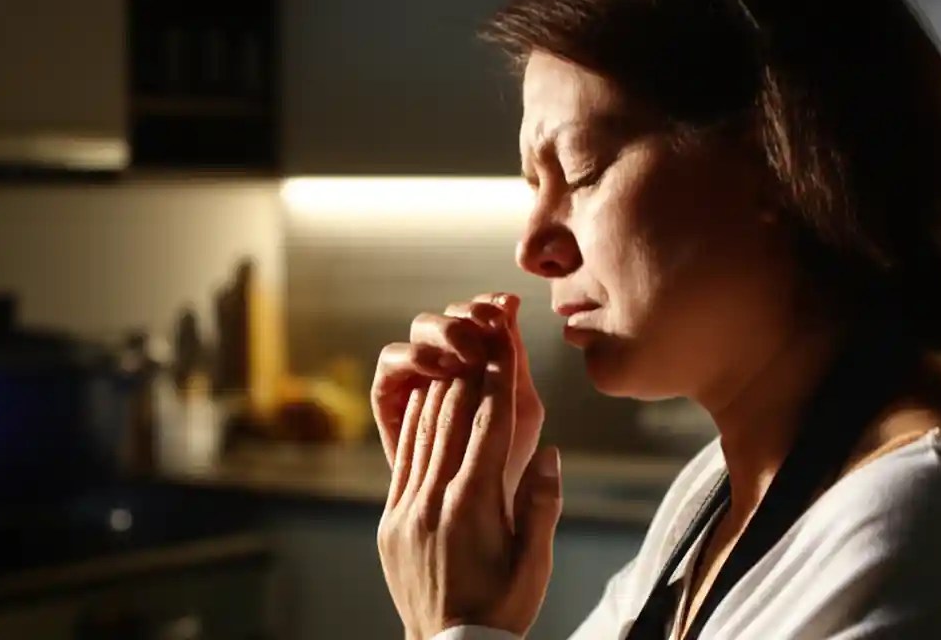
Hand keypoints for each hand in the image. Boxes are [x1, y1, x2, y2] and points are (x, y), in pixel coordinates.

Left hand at [377, 314, 562, 638]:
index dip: (499, 378)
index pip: (490, 426)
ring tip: (459, 354)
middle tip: (484, 331)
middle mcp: (433, 500)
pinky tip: (428, 401)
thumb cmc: (502, 610)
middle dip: (471, 369)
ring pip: (424, 432)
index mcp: (472, 507)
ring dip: (443, 388)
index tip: (507, 342)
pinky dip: (417, 424)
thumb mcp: (534, 565)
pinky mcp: (391, 521)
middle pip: (454, 418)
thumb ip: (541, 507)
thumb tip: (549, 452)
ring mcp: (406, 509)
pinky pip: (403, 459)